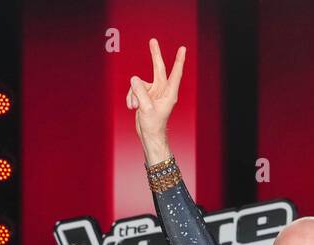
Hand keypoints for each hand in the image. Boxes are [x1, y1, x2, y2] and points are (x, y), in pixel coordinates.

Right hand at [126, 38, 184, 163]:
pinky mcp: (145, 96)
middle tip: (153, 40)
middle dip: (155, 55)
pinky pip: (134, 90)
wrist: (149, 135)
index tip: (182, 49)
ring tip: (134, 106)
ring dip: (133, 95)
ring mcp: (153, 92)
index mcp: (169, 93)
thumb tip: (134, 78)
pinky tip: (132, 107)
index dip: (178, 61)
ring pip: (139, 84)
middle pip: (158, 68)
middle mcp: (162, 90)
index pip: (175, 74)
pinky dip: (130, 98)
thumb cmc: (153, 125)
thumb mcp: (146, 108)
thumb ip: (140, 92)